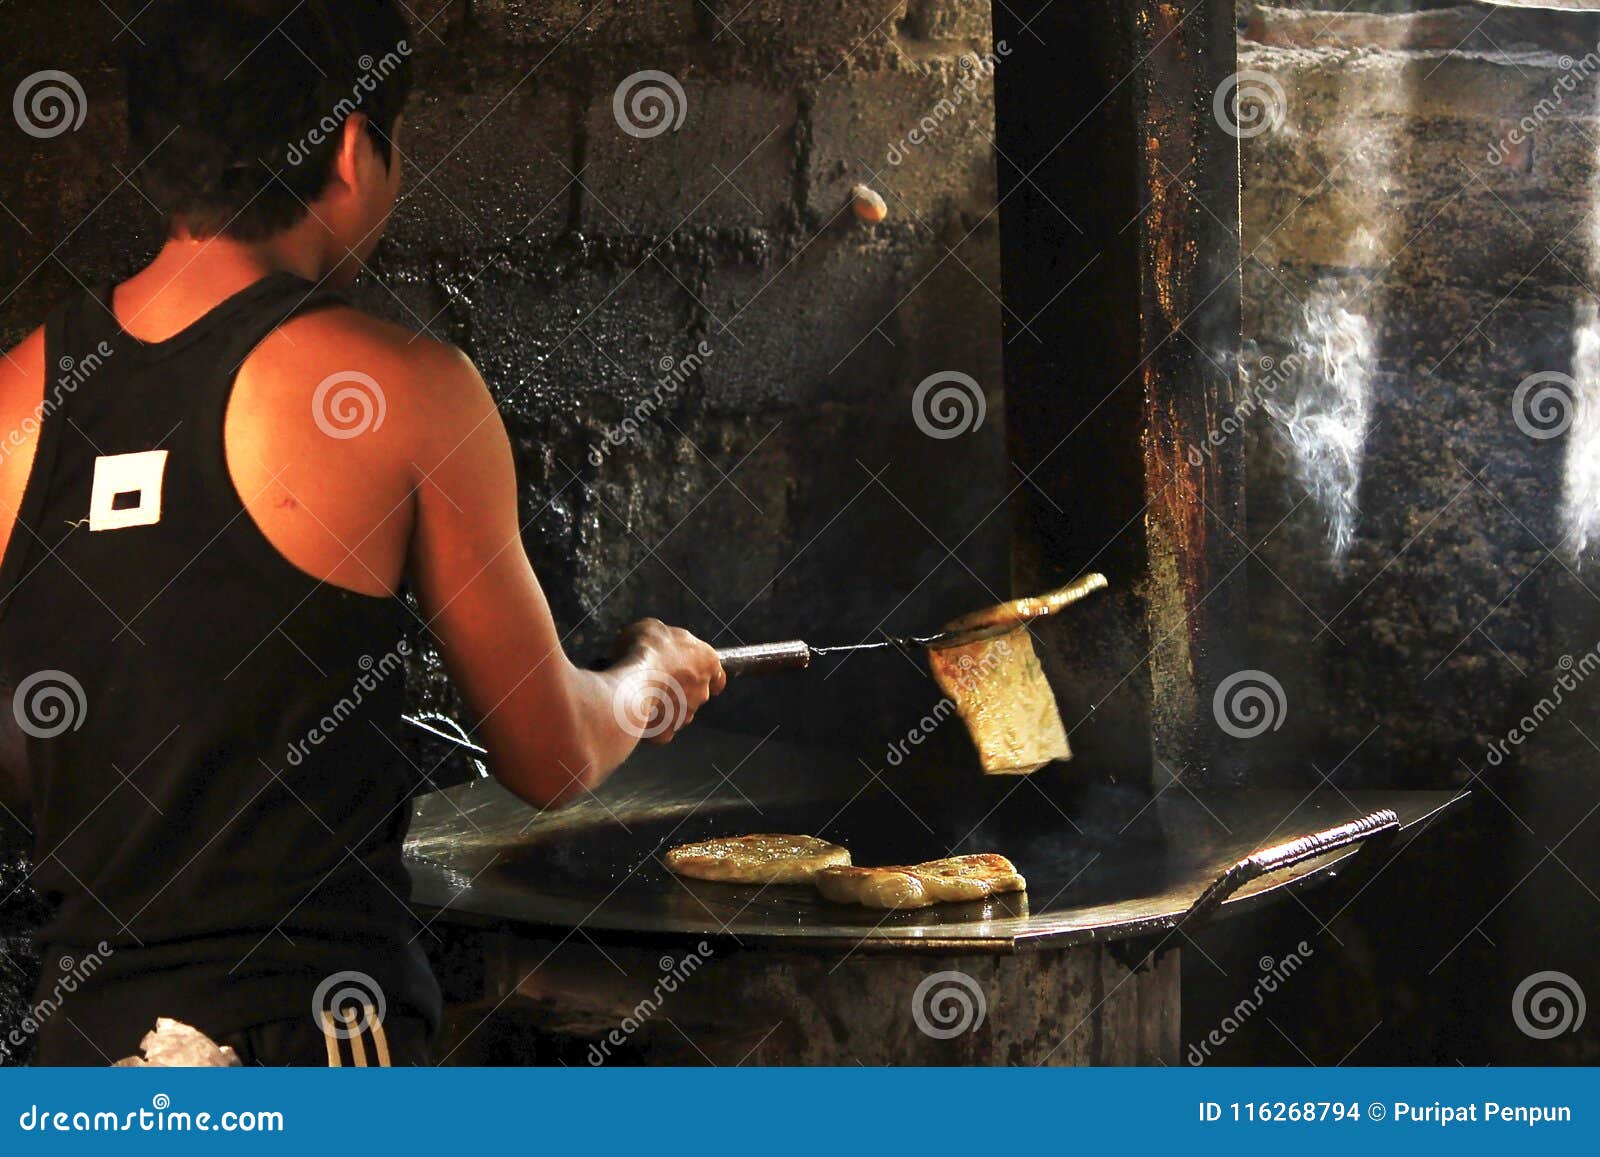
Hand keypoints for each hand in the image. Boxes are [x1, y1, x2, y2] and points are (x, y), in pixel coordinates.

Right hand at [612, 619, 726, 744]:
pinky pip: (659, 729)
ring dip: (664, 706)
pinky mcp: (667, 731)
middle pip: (695, 694)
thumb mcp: (654, 627)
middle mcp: (702, 690)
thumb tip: (657, 641)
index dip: (706, 676)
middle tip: (656, 680)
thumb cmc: (645, 650)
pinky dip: (649, 723)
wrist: (632, 681)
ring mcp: (686, 714)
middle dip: (679, 689)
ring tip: (640, 696)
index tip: (697, 676)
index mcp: (707, 661)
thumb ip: (665, 639)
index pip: (717, 675)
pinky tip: (635, 713)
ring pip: (677, 713)